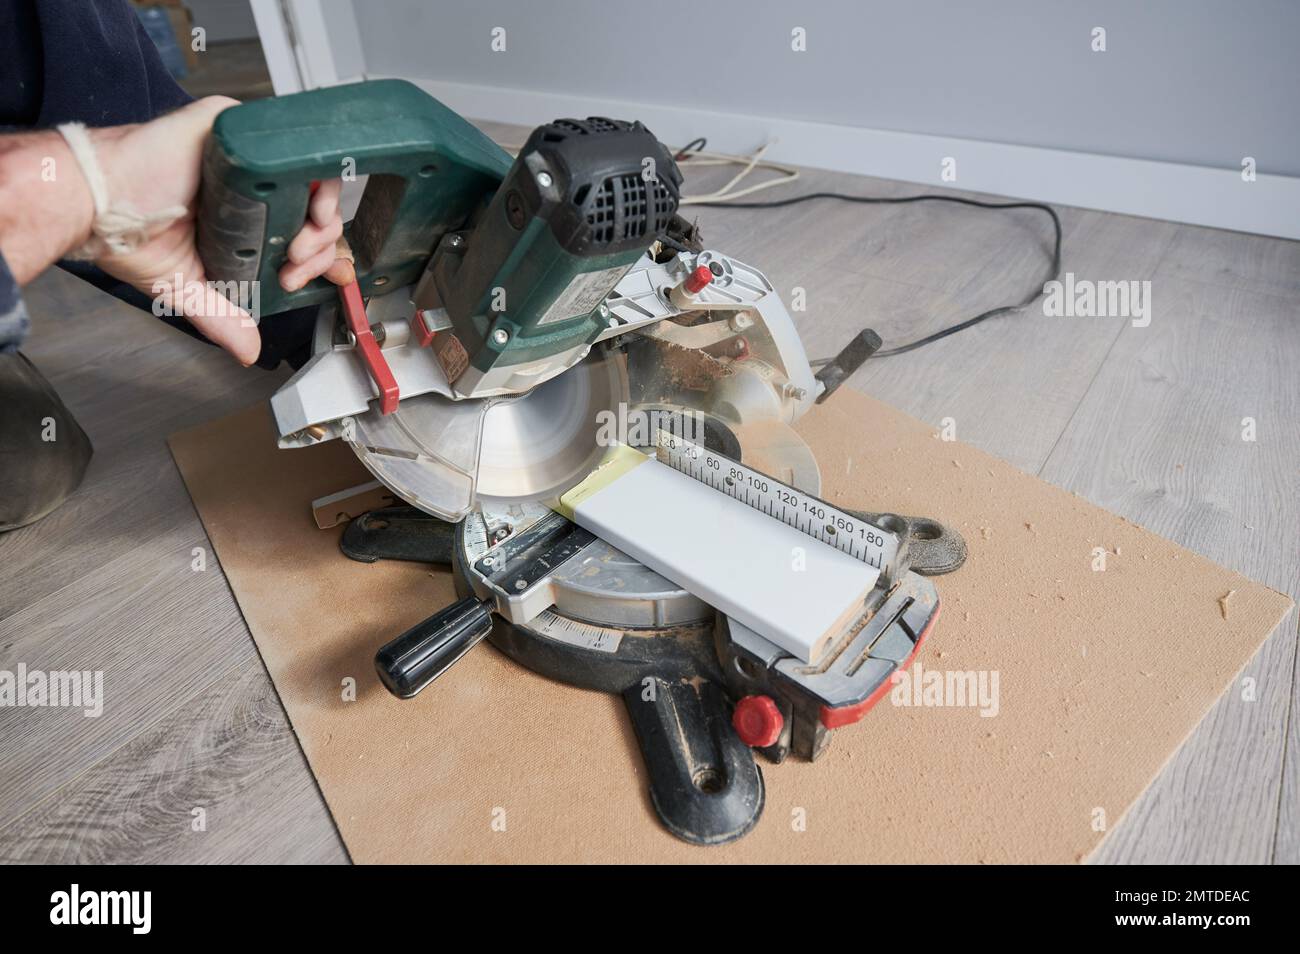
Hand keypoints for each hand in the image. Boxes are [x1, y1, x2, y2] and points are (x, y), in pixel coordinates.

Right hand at [90, 97, 354, 365]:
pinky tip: (302, 203)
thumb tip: (249, 351)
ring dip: (322, 217)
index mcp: (241, 220)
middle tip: (297, 266)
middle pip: (311, 209)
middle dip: (320, 247)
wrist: (94, 201)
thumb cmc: (128, 233)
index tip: (333, 275)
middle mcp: (247, 187)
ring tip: (301, 244)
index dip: (322, 255)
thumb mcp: (187, 288)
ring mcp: (242, 157)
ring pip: (308, 177)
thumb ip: (223, 317)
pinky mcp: (232, 125)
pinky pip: (284, 140)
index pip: (298, 232)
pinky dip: (306, 172)